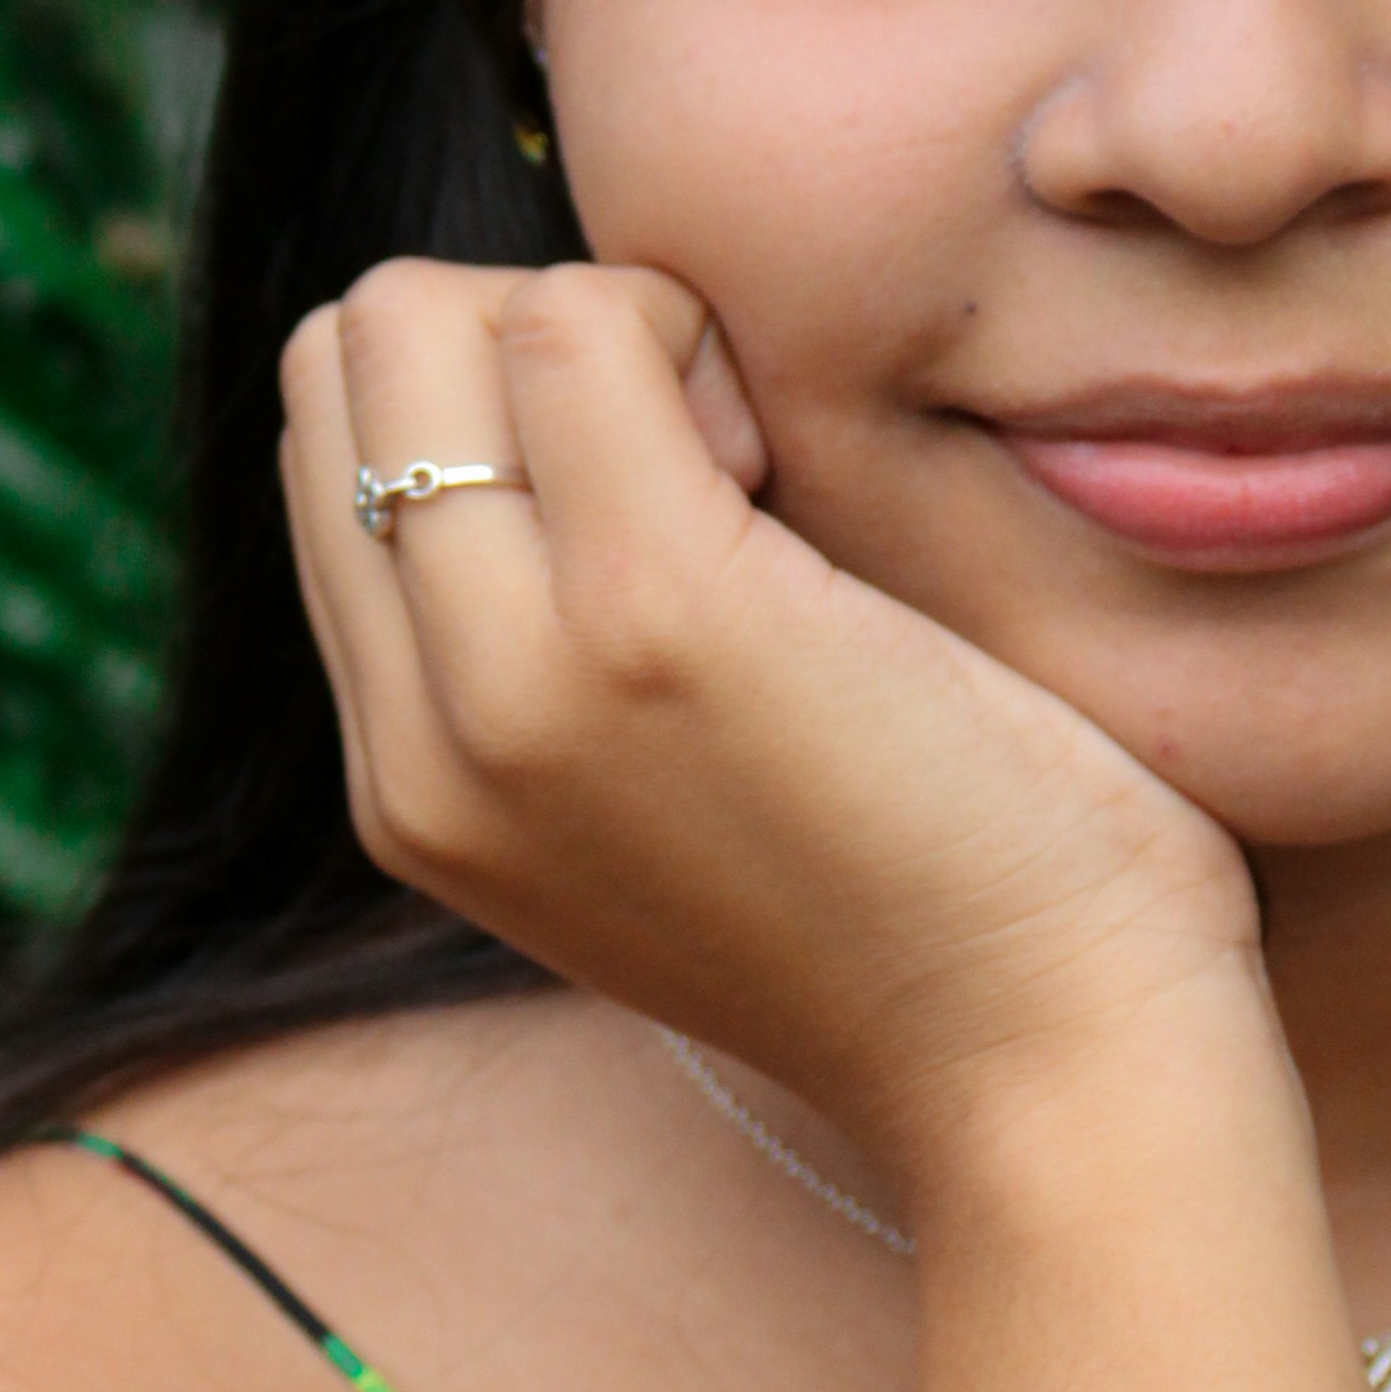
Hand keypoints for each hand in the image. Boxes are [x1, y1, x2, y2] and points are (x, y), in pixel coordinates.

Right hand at [279, 261, 1265, 1181]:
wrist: (1054, 1076)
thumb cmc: (937, 910)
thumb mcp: (671, 814)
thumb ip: (562, 671)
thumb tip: (557, 425)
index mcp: (416, 785)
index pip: (336, 454)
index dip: (501, 406)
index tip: (679, 512)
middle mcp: (422, 739)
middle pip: (347, 358)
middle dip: (523, 340)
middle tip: (713, 473)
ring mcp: (517, 676)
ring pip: (419, 315)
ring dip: (610, 331)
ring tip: (756, 486)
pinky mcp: (655, 613)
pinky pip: (577, 320)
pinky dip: (695, 336)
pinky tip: (802, 483)